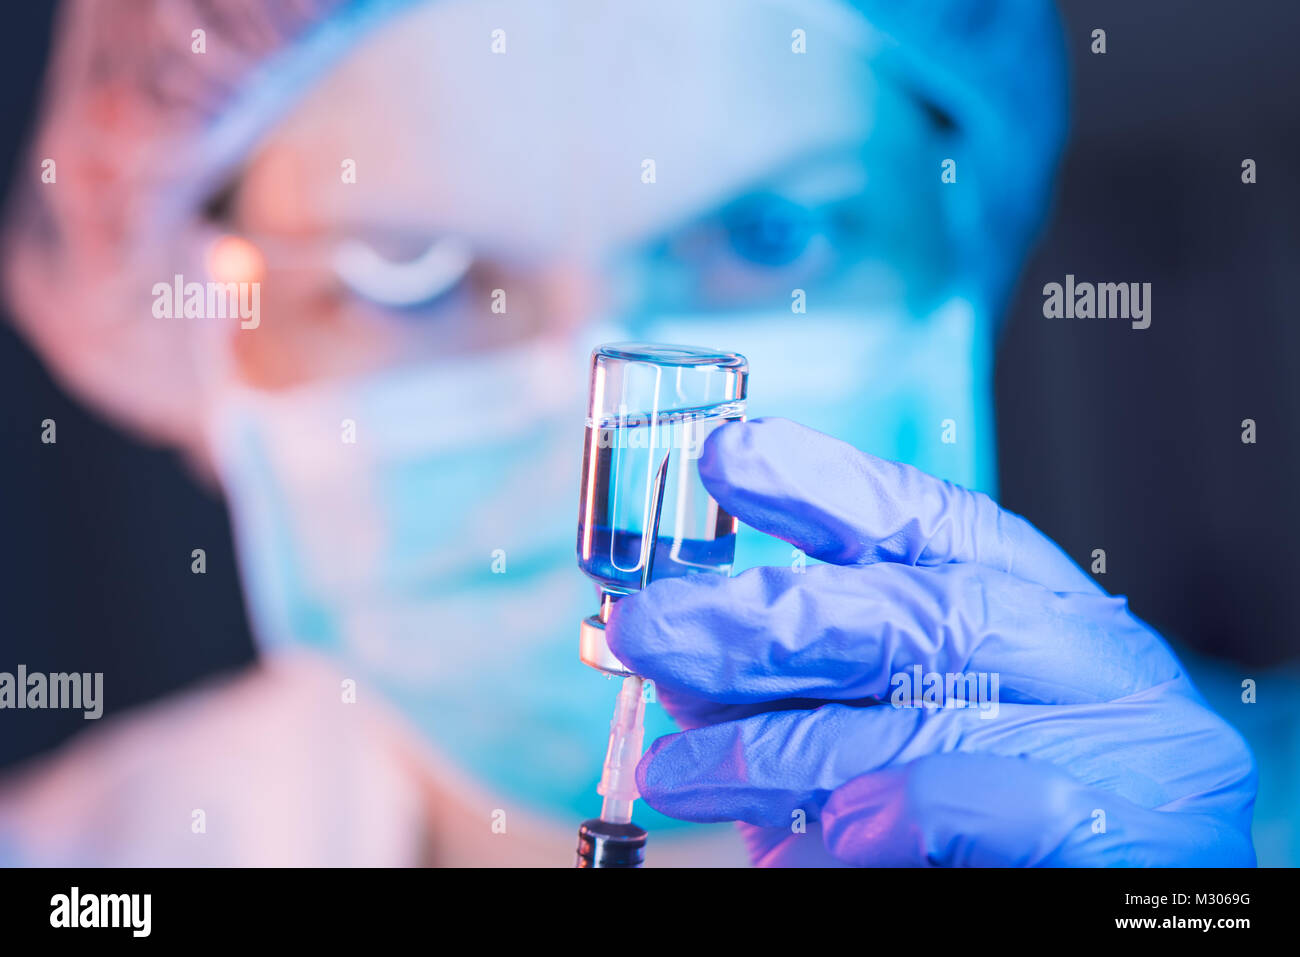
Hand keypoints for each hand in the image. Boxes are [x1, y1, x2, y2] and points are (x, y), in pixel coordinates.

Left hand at [606, 418, 1255, 865]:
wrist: (1125, 912)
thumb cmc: (1008, 828)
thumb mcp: (909, 734)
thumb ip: (820, 697)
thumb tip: (682, 670)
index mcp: (1046, 615)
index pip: (934, 521)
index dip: (826, 483)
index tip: (726, 455)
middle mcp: (1093, 663)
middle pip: (915, 609)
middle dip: (762, 619)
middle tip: (644, 630)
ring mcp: (1128, 747)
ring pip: (925, 712)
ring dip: (773, 746)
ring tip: (674, 773)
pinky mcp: (1134, 837)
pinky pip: (977, 805)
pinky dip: (876, 819)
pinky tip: (791, 850)